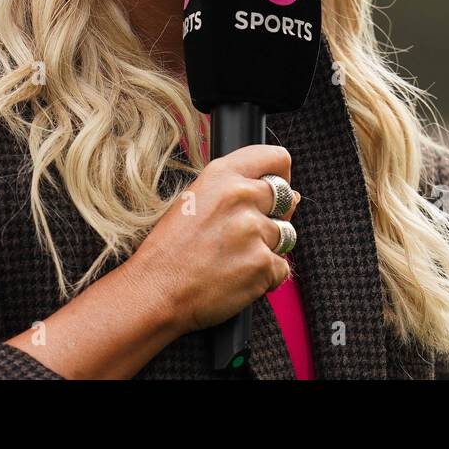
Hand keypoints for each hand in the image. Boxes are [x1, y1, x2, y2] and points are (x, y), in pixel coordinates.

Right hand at [126, 143, 300, 337]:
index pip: (276, 157)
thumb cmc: (170, 249)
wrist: (155, 290)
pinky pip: (281, 267)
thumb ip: (239, 189)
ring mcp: (254, 230)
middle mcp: (241, 196)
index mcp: (222, 174)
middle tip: (246, 233)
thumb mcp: (196, 199)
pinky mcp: (262, 264)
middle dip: (275, 215)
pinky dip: (265, 276)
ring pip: (286, 234)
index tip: (276, 189)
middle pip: (286, 197)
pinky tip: (236, 276)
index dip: (281, 174)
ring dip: (267, 248)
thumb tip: (293, 196)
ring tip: (234, 257)